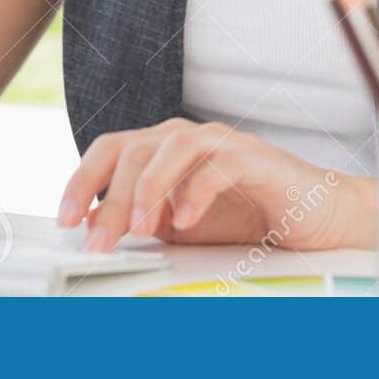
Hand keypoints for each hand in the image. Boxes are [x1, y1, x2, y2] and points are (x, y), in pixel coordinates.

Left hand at [56, 119, 374, 252]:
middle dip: (109, 198)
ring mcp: (224, 142)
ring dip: (148, 189)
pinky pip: (219, 162)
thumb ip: (140, 219)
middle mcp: (190, 138)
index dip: (82, 180)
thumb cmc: (249, 214)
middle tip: (100, 240)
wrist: (313, 217)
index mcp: (165, 149)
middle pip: (135, 150)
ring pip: (171, 146)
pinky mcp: (255, 156)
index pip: (112, 148)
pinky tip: (186, 220)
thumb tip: (92, 226)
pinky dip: (196, 191)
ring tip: (139, 228)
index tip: (65, 218)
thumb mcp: (179, 225)